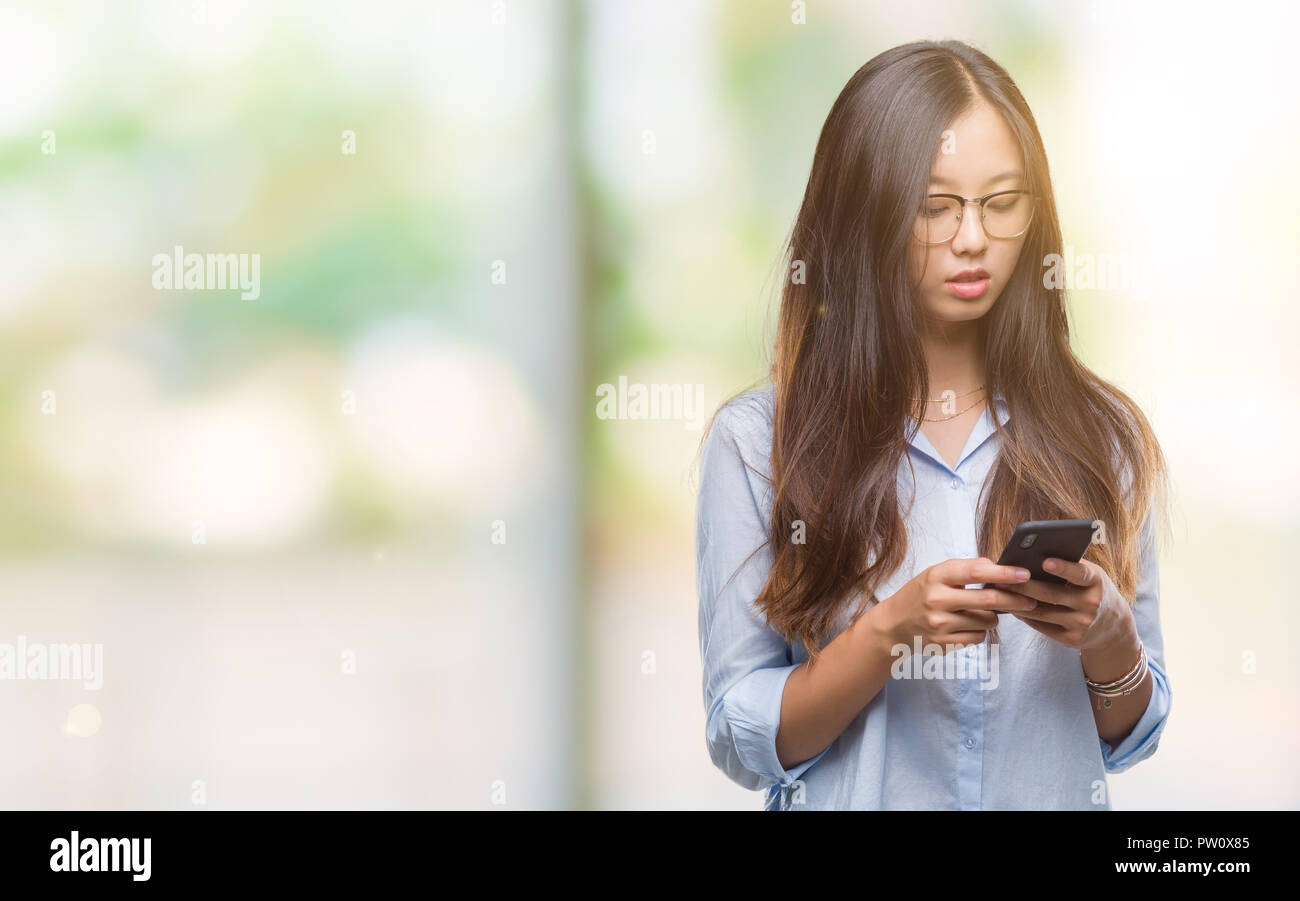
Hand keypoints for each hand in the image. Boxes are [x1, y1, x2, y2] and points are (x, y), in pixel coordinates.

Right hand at [879, 557, 1037, 651]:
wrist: (894, 624)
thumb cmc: (920, 594)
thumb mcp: (936, 574)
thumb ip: (965, 570)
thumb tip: (1000, 569)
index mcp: (936, 576)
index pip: (976, 572)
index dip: (1004, 573)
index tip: (1024, 574)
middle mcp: (937, 600)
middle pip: (989, 600)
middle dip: (1015, 600)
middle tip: (1030, 599)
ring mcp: (940, 624)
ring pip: (988, 621)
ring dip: (994, 616)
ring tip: (983, 611)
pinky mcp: (944, 643)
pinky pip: (978, 637)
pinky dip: (980, 630)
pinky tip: (967, 625)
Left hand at [996, 556, 1133, 650]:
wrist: (1114, 626)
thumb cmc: (1094, 591)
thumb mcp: (1091, 576)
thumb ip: (1070, 566)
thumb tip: (1033, 555)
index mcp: (1096, 582)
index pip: (1079, 573)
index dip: (1063, 568)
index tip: (1044, 561)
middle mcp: (1091, 603)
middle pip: (1051, 594)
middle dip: (1024, 586)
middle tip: (1002, 578)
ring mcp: (1081, 624)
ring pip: (1042, 612)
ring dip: (1018, 603)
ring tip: (1000, 593)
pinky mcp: (1072, 639)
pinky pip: (1042, 627)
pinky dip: (1025, 617)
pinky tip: (1012, 608)